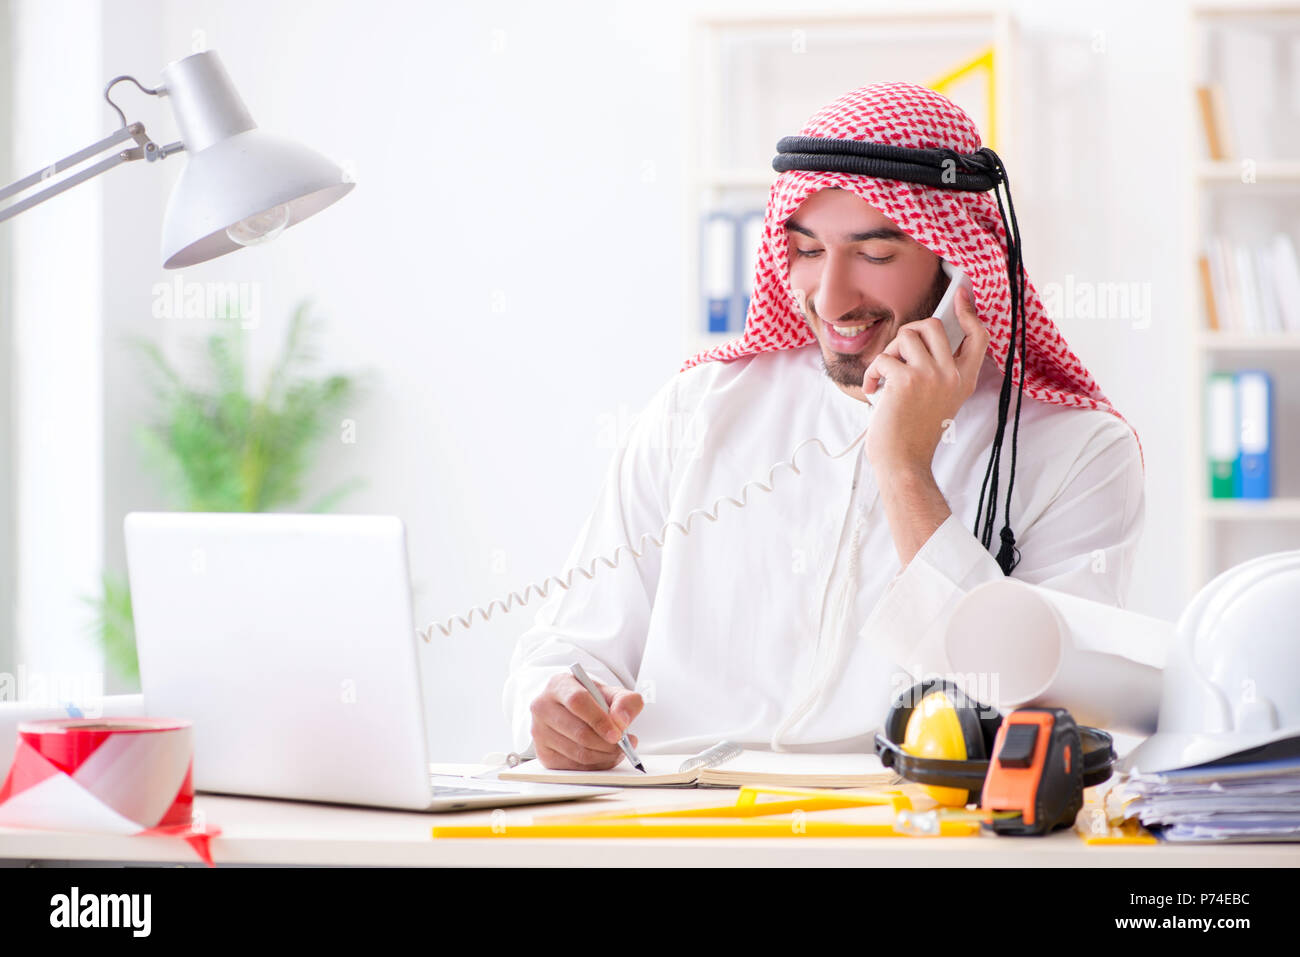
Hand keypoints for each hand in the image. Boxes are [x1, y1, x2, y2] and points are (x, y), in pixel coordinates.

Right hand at [530, 672, 643, 769]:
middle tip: (624, 745)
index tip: (618, 734)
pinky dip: (595, 766)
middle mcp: (543, 707)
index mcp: (559, 685)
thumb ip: (625, 702)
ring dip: (604, 756)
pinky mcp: (543, 754)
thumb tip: (621, 721)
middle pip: (578, 732)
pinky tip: (604, 757)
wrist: (573, 710)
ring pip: (577, 753)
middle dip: (606, 744)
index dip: (599, 720)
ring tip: (618, 750)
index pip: (577, 702)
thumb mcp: (613, 693)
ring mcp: (539, 732)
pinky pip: (574, 767)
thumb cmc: (592, 700)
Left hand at [862, 285, 989, 472]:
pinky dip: (872, 373)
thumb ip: (937, 371)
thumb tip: (918, 339)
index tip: (960, 296)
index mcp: (963, 380)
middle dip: (908, 332)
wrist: (903, 462)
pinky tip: (872, 391)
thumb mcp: (938, 399)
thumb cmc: (912, 433)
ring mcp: (931, 376)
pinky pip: (884, 358)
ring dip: (888, 353)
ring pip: (906, 336)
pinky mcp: (906, 380)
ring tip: (882, 377)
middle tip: (897, 355)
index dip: (969, 313)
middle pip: (933, 325)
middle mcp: (952, 375)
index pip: (978, 337)